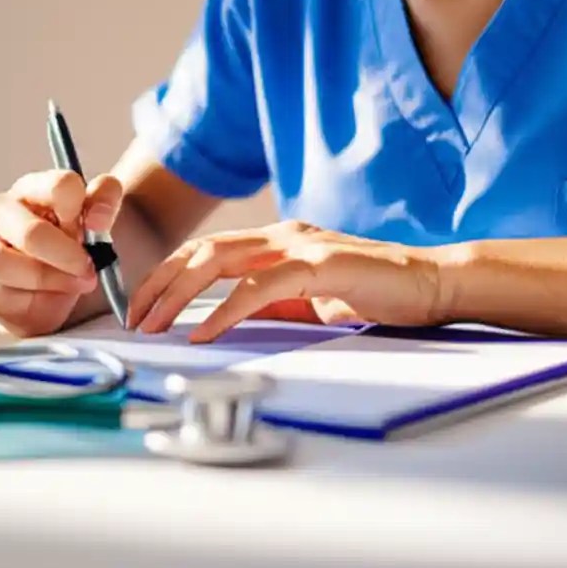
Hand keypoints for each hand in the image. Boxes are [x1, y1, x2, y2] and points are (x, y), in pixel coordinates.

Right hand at [0, 170, 121, 336]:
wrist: (49, 283)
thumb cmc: (69, 244)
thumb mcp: (97, 219)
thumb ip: (105, 202)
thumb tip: (97, 219)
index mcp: (34, 188)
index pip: (59, 185)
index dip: (82, 209)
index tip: (97, 229)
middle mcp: (0, 209)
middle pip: (31, 233)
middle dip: (65, 258)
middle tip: (88, 272)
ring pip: (5, 264)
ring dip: (46, 282)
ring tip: (69, 286)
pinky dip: (28, 303)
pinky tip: (42, 298)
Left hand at [126, 220, 446, 342]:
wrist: (432, 284)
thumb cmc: (375, 292)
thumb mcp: (312, 300)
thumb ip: (274, 303)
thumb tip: (230, 318)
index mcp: (277, 242)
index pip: (207, 251)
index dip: (168, 274)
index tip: (142, 304)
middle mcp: (282, 236)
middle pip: (202, 251)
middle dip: (160, 283)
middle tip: (134, 316)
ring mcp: (301, 246)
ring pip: (221, 261)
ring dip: (180, 294)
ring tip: (156, 323)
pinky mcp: (322, 265)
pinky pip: (261, 288)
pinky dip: (226, 310)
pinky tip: (204, 331)